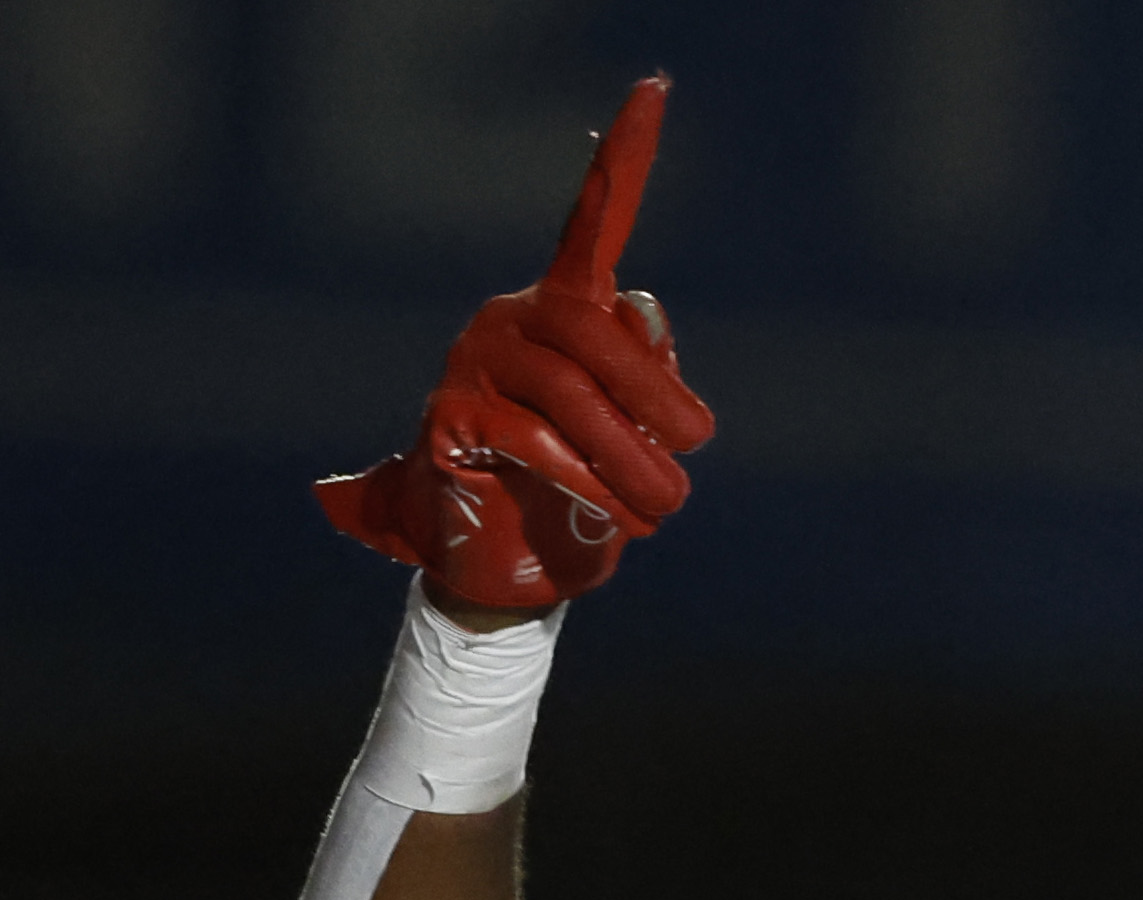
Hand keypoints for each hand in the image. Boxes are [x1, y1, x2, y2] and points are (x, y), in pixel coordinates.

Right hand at [315, 76, 717, 609]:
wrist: (504, 568)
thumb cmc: (579, 494)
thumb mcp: (631, 437)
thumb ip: (645, 379)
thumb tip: (640, 315)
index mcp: (564, 307)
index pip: (594, 221)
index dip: (623, 157)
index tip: (654, 88)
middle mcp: (512, 319)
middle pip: (591, 328)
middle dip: (651, 392)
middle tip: (694, 449)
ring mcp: (473, 364)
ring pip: (567, 393)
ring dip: (626, 457)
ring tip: (660, 507)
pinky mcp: (448, 416)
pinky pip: (532, 440)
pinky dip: (583, 481)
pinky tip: (610, 513)